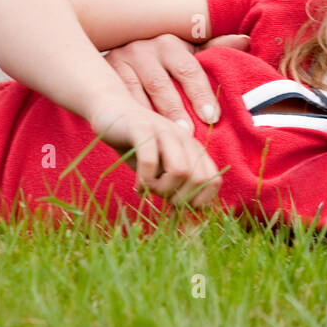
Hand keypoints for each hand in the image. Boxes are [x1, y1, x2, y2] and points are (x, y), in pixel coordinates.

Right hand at [87, 102, 222, 206]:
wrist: (112, 112)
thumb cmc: (138, 147)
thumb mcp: (161, 168)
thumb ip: (177, 185)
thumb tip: (191, 214)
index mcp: (194, 149)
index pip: (214, 181)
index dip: (199, 201)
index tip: (178, 204)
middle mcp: (185, 138)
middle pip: (198, 179)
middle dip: (179, 198)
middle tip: (160, 197)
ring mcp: (165, 131)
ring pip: (180, 171)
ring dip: (162, 189)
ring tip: (148, 189)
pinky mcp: (142, 128)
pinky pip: (150, 161)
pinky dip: (144, 180)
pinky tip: (137, 184)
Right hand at [105, 32, 250, 125]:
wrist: (118, 42)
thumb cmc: (164, 57)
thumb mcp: (189, 49)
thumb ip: (215, 48)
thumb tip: (246, 40)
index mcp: (170, 43)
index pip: (189, 69)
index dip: (201, 94)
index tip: (212, 117)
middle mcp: (144, 48)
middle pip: (162, 84)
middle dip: (175, 110)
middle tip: (188, 134)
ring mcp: (121, 60)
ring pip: (138, 93)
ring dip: (152, 117)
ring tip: (166, 138)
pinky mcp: (105, 72)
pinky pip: (118, 98)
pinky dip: (130, 115)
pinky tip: (141, 133)